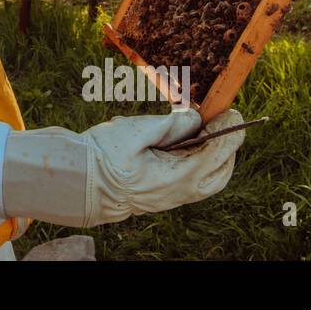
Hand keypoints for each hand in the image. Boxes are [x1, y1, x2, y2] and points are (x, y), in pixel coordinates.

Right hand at [2, 108, 244, 226]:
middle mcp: (179, 193)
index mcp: (176, 177)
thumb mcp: (134, 131)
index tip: (232, 111)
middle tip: (223, 121)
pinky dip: (202, 164)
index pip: (216, 154)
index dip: (229, 132)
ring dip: (217, 157)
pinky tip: (189, 144)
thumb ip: (168, 124)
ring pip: (209, 181)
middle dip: (228, 147)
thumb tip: (194, 118)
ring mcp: (172, 198)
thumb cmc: (102, 155)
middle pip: (221, 173)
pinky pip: (195, 183)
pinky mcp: (163, 195)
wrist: (78, 182)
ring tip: (208, 131)